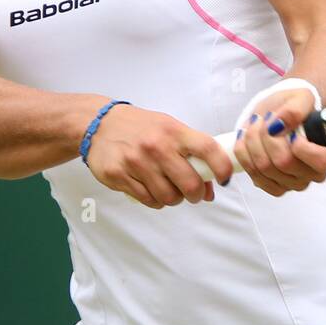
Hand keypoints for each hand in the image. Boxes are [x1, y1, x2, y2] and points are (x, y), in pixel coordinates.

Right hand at [85, 103, 234, 207]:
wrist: (100, 124)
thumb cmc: (142, 127)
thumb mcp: (169, 130)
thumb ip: (192, 155)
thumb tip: (209, 190)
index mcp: (174, 132)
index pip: (208, 149)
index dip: (222, 167)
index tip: (225, 178)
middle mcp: (157, 146)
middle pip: (190, 184)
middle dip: (195, 194)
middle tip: (192, 193)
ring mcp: (137, 162)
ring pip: (169, 197)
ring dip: (173, 198)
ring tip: (168, 188)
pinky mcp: (119, 176)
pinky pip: (148, 200)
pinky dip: (155, 200)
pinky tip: (151, 188)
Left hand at [233, 88, 325, 196]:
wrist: (279, 115)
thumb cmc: (294, 108)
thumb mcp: (299, 98)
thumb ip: (294, 109)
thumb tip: (280, 124)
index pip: (321, 160)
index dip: (301, 146)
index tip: (292, 130)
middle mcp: (315, 173)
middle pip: (284, 163)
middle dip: (267, 136)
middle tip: (265, 119)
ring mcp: (295, 183)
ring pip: (265, 168)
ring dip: (253, 142)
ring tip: (256, 125)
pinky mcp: (275, 187)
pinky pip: (255, 176)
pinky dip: (245, 155)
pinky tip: (248, 142)